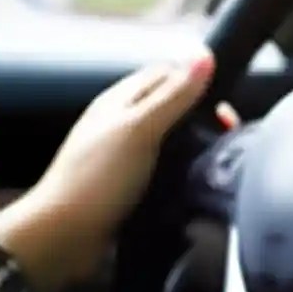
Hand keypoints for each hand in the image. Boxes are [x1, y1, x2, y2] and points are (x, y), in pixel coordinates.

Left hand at [0, 52, 215, 290]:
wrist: (65, 236)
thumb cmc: (97, 179)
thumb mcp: (140, 130)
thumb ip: (174, 95)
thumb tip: (205, 55)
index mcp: (121, 100)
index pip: (168, 72)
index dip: (198, 78)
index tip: (227, 97)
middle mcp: (124, 122)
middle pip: (173, 105)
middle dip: (202, 114)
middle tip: (227, 133)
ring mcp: (128, 153)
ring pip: (174, 137)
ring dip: (196, 143)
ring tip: (219, 156)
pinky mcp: (134, 181)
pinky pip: (169, 165)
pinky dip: (186, 168)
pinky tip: (199, 178)